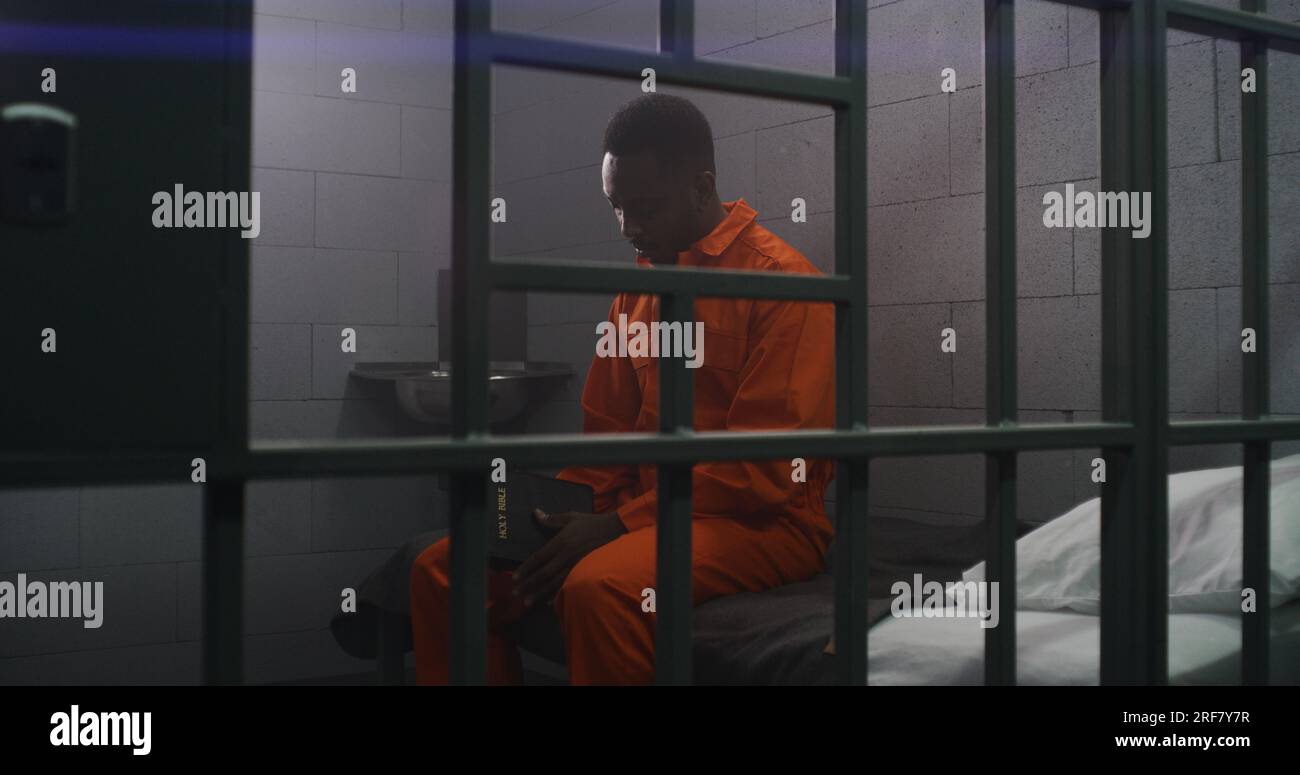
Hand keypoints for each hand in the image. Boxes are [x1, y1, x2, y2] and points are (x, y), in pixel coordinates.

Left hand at [512, 510, 626, 607]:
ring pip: (554, 582)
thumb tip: (536, 513)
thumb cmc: (591, 523)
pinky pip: (568, 585)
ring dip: (539, 593)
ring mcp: (575, 566)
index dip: (526, 568)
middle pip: (543, 574)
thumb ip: (552, 519)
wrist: (614, 531)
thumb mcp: (571, 517)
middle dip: (528, 584)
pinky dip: (557, 594)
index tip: (514, 577)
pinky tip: (548, 602)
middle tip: (515, 593)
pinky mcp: (583, 571)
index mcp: (561, 542)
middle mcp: (566, 556)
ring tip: (527, 602)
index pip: (539, 557)